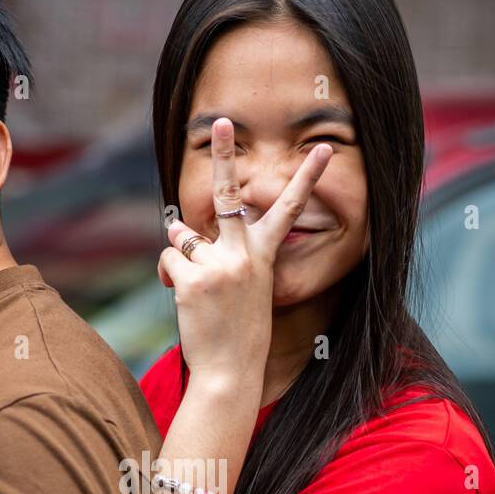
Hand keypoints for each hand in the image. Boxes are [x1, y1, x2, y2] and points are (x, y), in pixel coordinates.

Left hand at [158, 119, 332, 386]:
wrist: (230, 373)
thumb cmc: (238, 332)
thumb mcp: (241, 287)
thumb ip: (215, 253)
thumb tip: (174, 226)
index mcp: (264, 256)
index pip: (287, 209)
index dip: (307, 178)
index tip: (325, 149)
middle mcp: (244, 255)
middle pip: (228, 194)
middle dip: (224, 154)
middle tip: (221, 120)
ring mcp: (219, 266)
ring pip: (182, 237)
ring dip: (181, 256)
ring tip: (198, 293)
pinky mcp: (193, 280)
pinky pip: (169, 259)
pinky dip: (169, 276)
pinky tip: (183, 300)